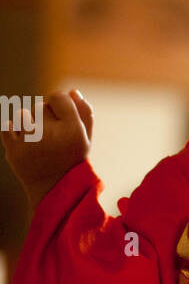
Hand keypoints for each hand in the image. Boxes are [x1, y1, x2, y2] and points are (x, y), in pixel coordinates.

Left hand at [0, 90, 92, 206]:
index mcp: (73, 130)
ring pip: (23, 114)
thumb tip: (72, 91)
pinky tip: (24, 143)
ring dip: (28, 124)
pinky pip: (7, 126)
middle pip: (40, 106)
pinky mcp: (13, 151)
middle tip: (51, 138)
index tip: (62, 121)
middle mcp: (52, 134)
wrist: (54, 192)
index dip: (59, 107)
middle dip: (44, 118)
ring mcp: (30, 143)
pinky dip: (13, 133)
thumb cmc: (71, 160)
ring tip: (37, 140)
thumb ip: (84, 113)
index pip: (59, 96)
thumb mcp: (85, 138)